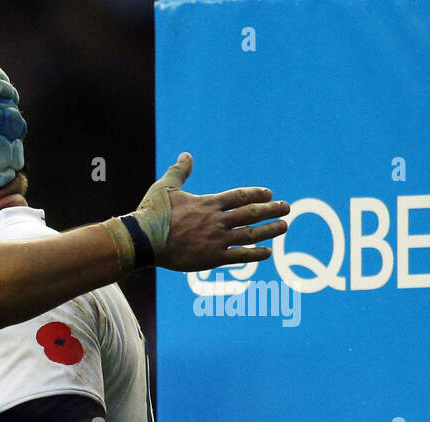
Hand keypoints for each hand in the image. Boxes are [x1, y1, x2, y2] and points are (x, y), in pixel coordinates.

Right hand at [131, 153, 289, 271]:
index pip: (239, 196)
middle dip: (271, 210)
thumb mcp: (165, 187)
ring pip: (250, 233)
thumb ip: (180, 171)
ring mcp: (215, 240)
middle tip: (286, 207)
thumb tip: (186, 155)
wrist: (143, 240)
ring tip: (284, 226)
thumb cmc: (151, 213)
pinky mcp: (211, 258)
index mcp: (207, 203)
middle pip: (250, 213)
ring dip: (269, 230)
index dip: (256, 195)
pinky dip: (255, 254)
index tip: (269, 194)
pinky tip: (268, 252)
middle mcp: (216, 220)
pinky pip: (239, 256)